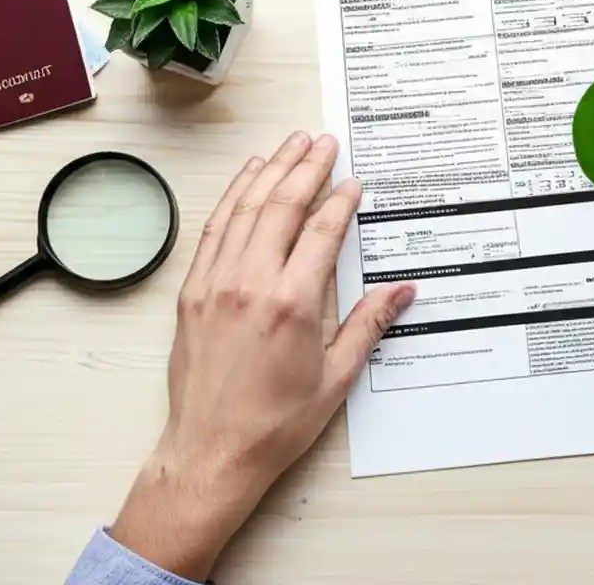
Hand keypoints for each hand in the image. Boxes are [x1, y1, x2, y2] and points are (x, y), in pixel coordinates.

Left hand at [109, 132, 414, 580]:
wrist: (211, 451)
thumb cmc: (273, 423)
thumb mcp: (335, 378)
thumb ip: (368, 325)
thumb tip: (402, 291)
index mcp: (290, 304)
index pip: (319, 232)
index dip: (339, 201)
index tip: (352, 182)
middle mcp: (248, 284)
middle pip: (280, 207)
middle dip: (305, 168)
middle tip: (323, 142)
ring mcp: (214, 284)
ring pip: (244, 210)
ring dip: (268, 172)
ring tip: (288, 145)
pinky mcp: (191, 293)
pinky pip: (214, 230)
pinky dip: (231, 198)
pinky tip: (245, 180)